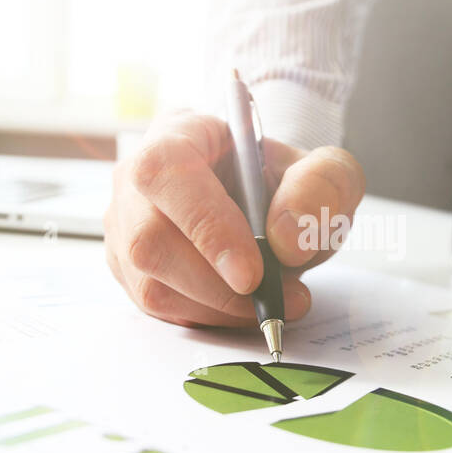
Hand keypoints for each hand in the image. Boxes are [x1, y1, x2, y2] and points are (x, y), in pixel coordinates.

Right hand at [105, 109, 364, 326]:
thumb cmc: (287, 185)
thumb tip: (284, 238)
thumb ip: (320, 188)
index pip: (166, 171)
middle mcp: (135, 180)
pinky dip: (210, 319)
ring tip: (276, 301)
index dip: (204, 225)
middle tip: (282, 296)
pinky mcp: (130, 273)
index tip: (251, 274)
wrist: (273, 211)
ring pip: (151, 285)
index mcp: (179, 133)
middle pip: (149, 240)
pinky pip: (160, 311)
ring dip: (221, 308)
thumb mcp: (327, 172)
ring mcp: (124, 229)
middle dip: (219, 284)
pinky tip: (245, 307)